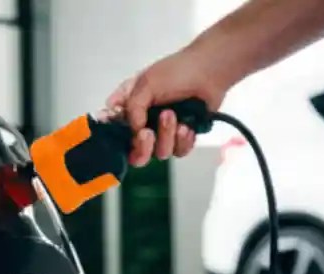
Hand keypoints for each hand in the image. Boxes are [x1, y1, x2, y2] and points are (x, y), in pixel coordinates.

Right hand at [104, 47, 229, 167]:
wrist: (208, 72)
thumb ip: (133, 108)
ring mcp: (165, 131)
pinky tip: (187, 126)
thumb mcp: (146, 84)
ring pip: (160, 152)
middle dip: (142, 147)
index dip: (116, 136)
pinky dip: (182, 140)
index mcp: (131, 106)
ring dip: (166, 135)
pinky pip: (179, 151)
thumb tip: (134, 131)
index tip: (124, 132)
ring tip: (173, 115)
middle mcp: (146, 121)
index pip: (115, 129)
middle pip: (136, 152)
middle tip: (147, 134)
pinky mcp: (183, 137)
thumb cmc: (177, 72)